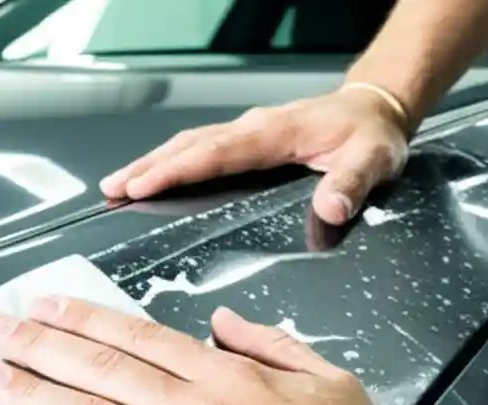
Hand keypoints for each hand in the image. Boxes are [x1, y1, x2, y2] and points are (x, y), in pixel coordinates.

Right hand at [100, 88, 410, 225]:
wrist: (375, 111)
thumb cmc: (372, 137)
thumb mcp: (374, 161)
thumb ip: (351, 185)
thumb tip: (330, 210)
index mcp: (277, 133)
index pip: (218, 153)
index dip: (178, 169)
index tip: (144, 184)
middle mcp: (255, 128)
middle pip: (191, 145)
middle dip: (149, 166)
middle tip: (112, 189)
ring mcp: (248, 131)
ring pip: (190, 143)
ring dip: (153, 162)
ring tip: (117, 185)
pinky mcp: (247, 138)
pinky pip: (201, 146)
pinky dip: (171, 160)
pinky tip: (152, 175)